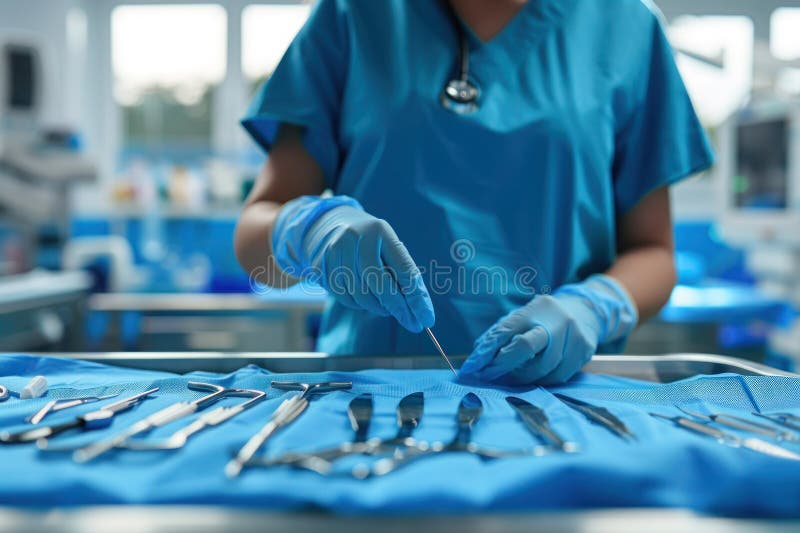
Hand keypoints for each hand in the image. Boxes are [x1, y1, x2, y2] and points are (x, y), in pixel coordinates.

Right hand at [272, 195, 433, 331]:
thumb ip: (405, 276)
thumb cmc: (373, 244)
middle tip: (408, 321)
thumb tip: (420, 312)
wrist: (333, 224)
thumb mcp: (390, 249)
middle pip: (378, 282)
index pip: (403, 269)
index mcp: (380, 230)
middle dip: (396, 306)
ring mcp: (335, 250)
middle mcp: (356, 237)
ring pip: (359, 293)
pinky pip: (343, 296)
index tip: (426, 319)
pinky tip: (364, 299)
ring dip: (377, 307)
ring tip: (386, 307)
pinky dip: (357, 304)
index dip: (416, 298)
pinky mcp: (320, 264)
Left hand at [459, 275, 636, 385]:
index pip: (505, 331)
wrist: (584, 311)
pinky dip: (543, 381)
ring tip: (515, 376)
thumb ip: (499, 336)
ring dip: (524, 378)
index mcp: (533, 309)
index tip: (474, 367)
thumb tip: (476, 360)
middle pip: (525, 347)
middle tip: (491, 375)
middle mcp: (555, 320)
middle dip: (503, 365)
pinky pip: (560, 376)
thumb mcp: (521, 319)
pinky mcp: (584, 350)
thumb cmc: (542, 320)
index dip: (487, 352)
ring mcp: (573, 335)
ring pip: (544, 369)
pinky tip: (536, 377)